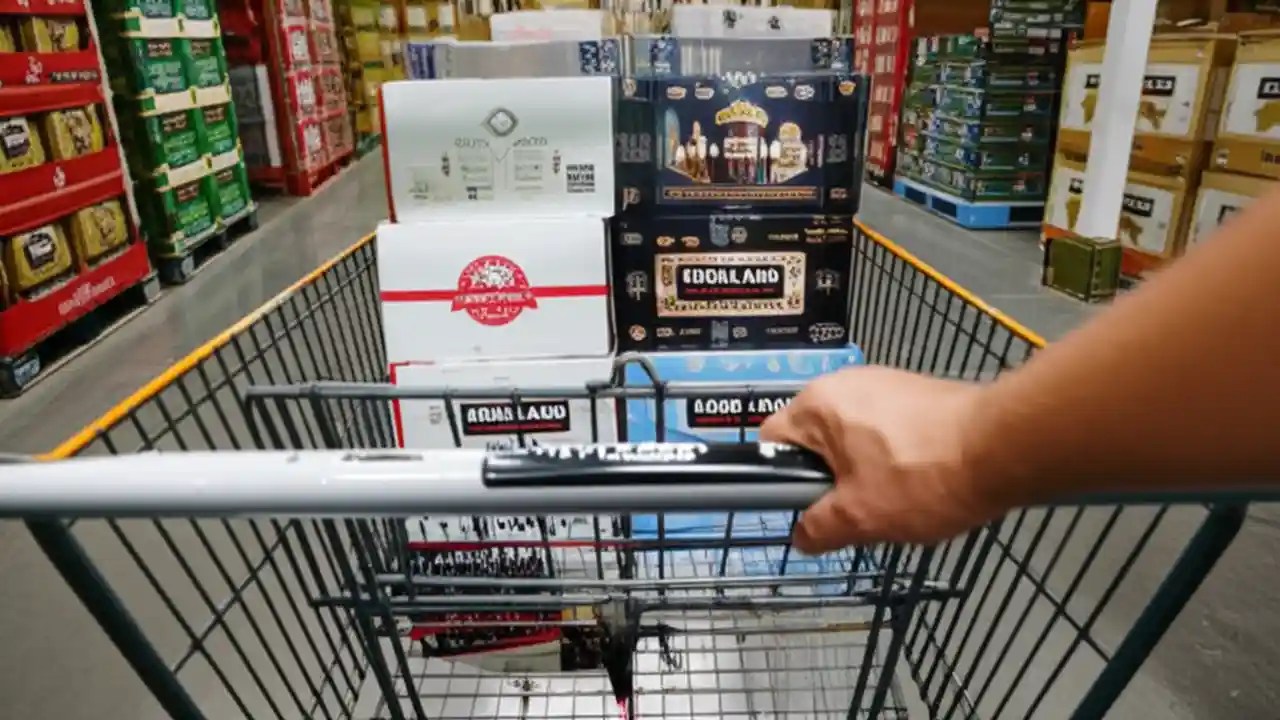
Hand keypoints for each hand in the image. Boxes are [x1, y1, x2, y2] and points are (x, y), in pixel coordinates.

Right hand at [759, 366, 1007, 552]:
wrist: (1003, 446)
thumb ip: (818, 528)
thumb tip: (801, 536)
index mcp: (816, 404)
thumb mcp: (860, 517)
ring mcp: (884, 382)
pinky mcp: (916, 390)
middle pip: (814, 440)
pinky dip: (892, 454)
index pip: (770, 442)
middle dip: (828, 478)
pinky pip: (884, 427)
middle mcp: (843, 382)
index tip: (808, 507)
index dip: (779, 479)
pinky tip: (920, 478)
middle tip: (855, 511)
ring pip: (852, 436)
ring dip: (862, 469)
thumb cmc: (920, 478)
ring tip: (894, 499)